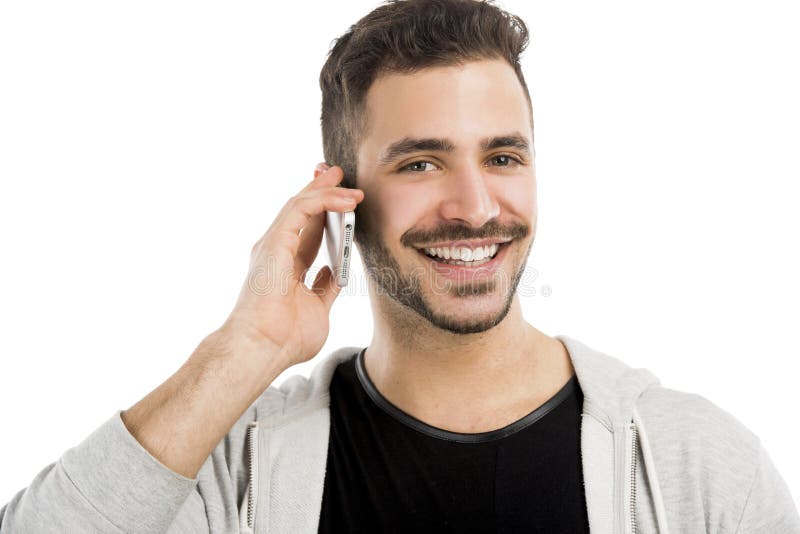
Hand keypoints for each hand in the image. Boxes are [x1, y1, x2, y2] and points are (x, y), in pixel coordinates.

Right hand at [222, 162, 362, 367]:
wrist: (264, 349)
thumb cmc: (284, 339)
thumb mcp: (318, 308)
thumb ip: (325, 287)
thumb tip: (333, 271)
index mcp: (286, 266)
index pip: (307, 230)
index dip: (324, 212)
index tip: (343, 199)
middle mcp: (277, 251)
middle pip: (302, 211)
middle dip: (321, 189)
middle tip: (340, 173)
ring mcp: (273, 245)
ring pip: (301, 204)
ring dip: (327, 191)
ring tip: (349, 184)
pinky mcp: (274, 242)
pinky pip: (301, 210)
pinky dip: (324, 200)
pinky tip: (346, 200)